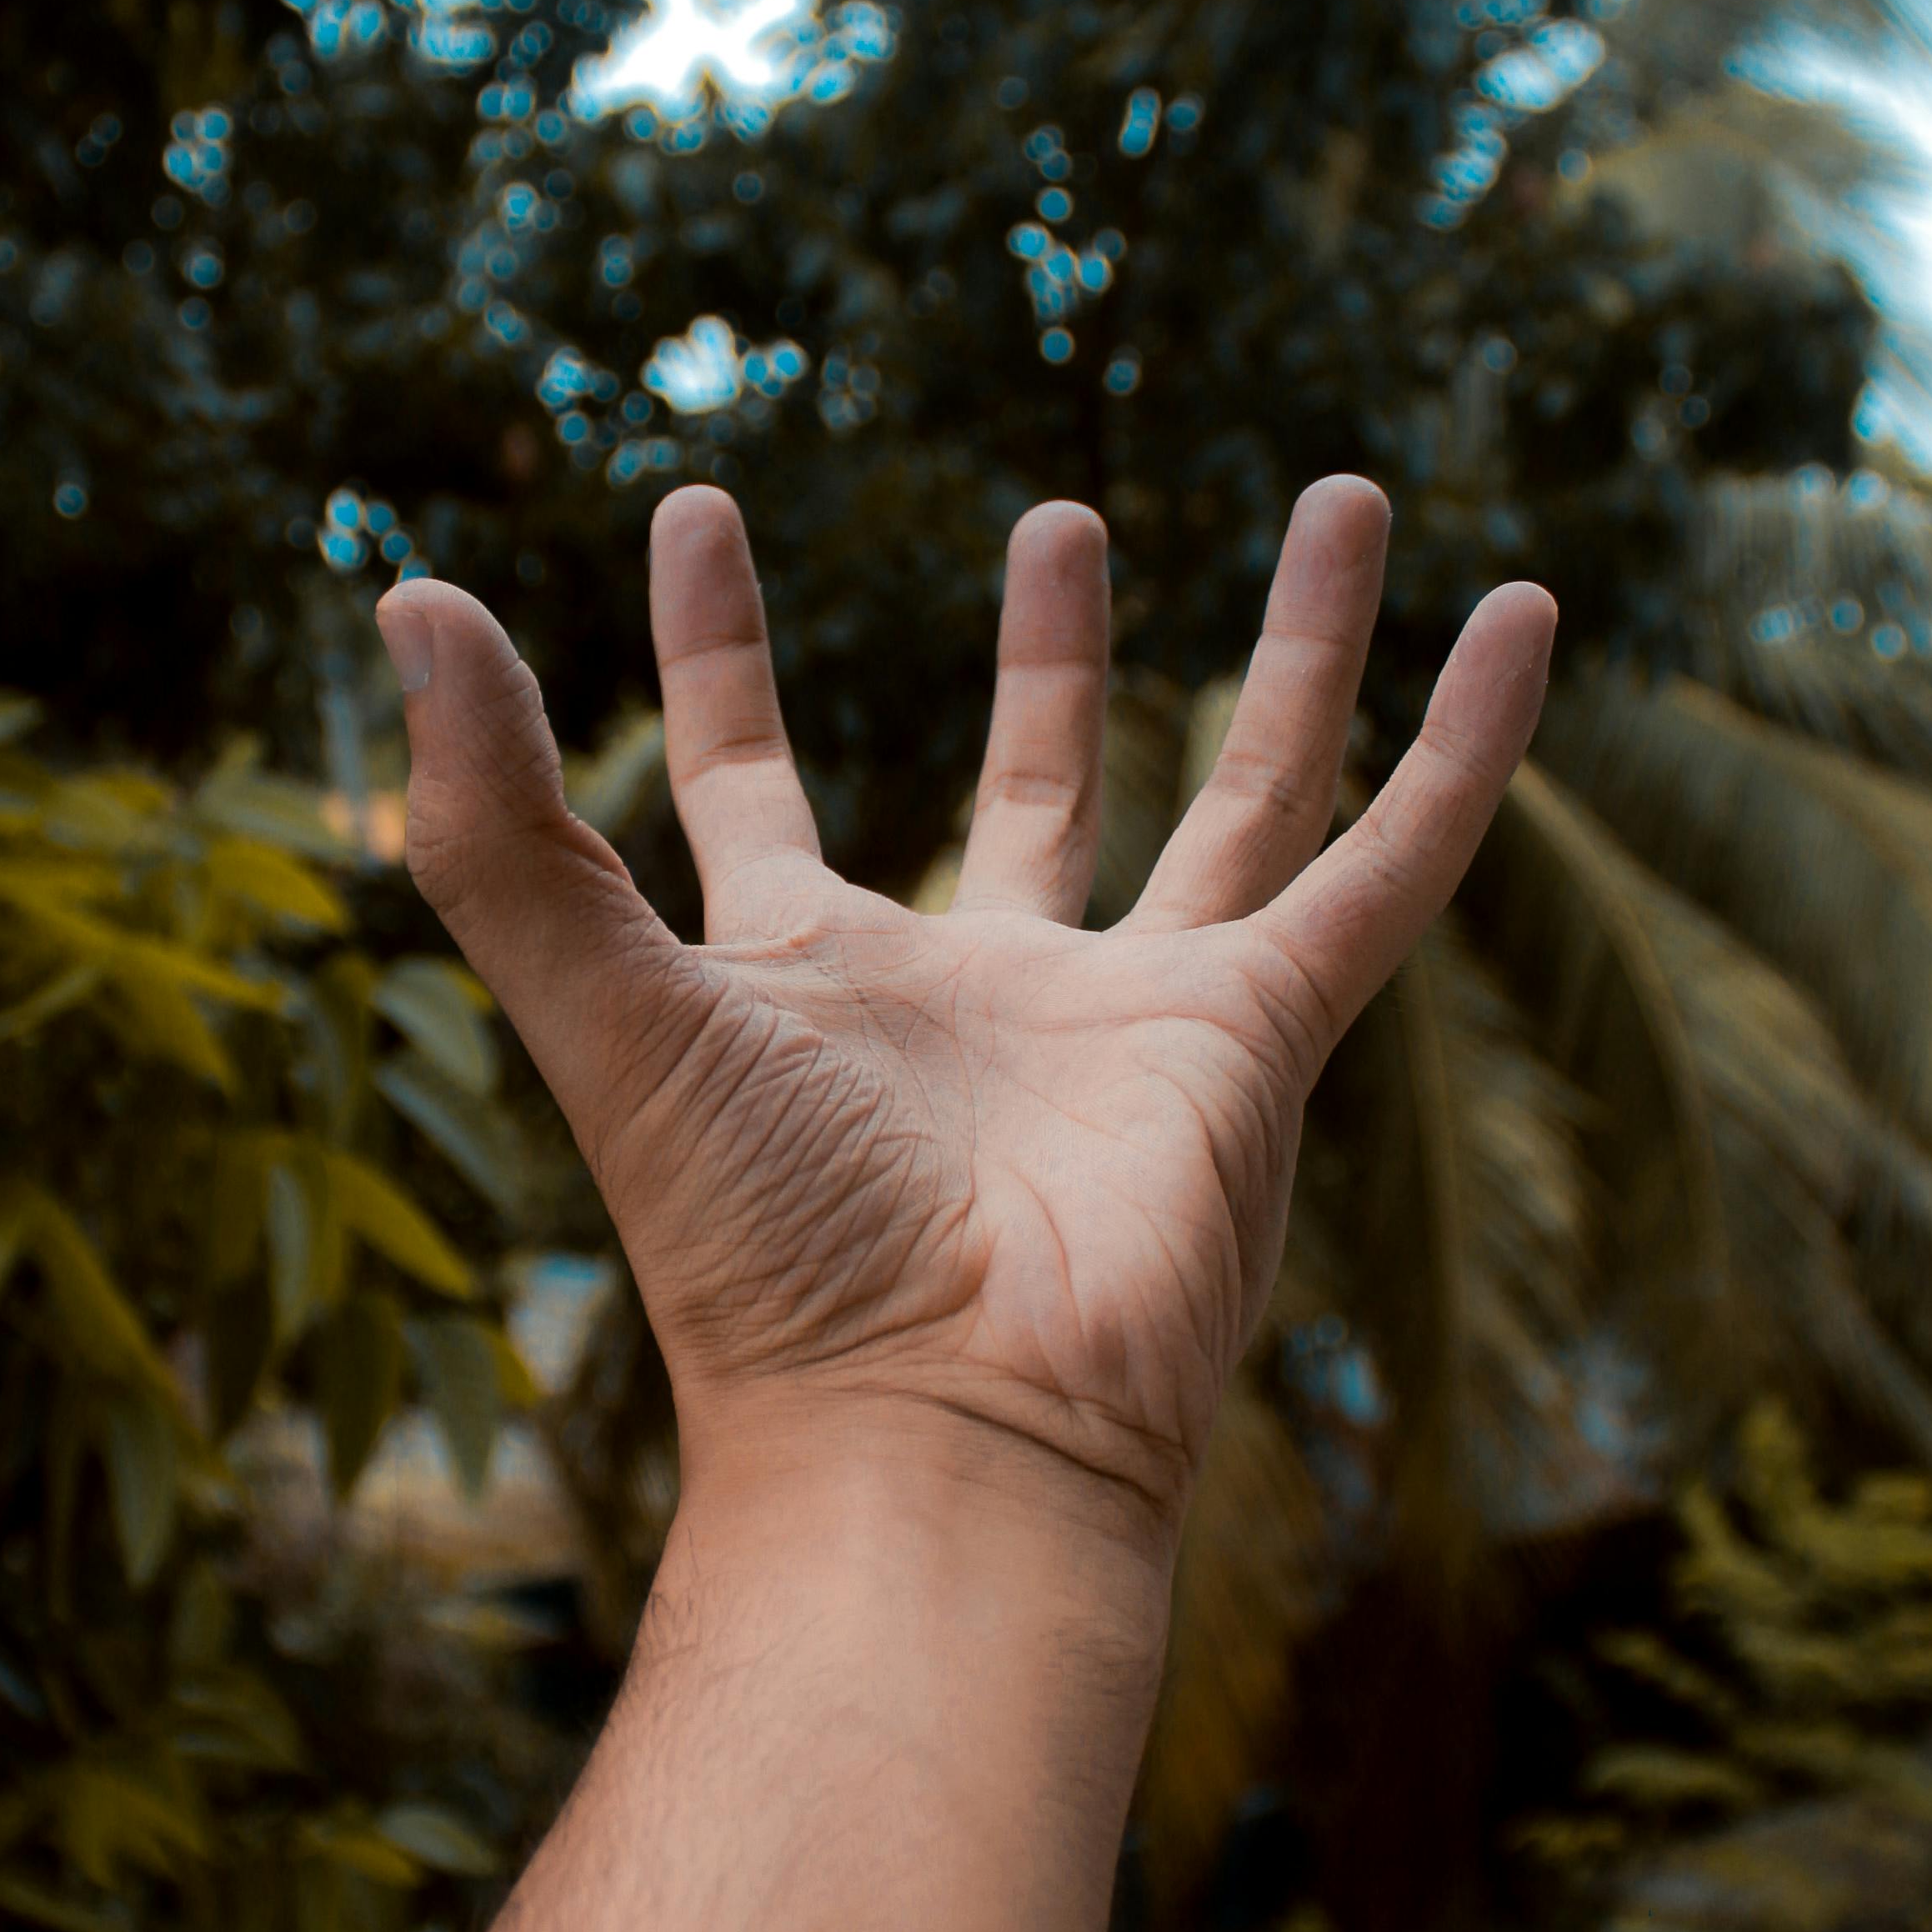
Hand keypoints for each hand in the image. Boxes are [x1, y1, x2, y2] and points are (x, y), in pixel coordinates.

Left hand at [377, 482, 1552, 1541]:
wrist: (940, 1433)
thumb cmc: (757, 1255)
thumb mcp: (603, 1007)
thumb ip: (497, 824)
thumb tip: (405, 600)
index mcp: (804, 974)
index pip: (751, 775)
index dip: (717, 647)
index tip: (695, 505)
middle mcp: (976, 986)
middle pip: (1030, 778)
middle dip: (1048, 650)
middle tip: (1058, 519)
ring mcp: (1134, 1013)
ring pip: (1241, 792)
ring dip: (1296, 651)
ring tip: (1348, 498)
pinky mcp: (1265, 1039)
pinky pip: (1391, 865)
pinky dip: (1468, 749)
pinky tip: (1526, 621)